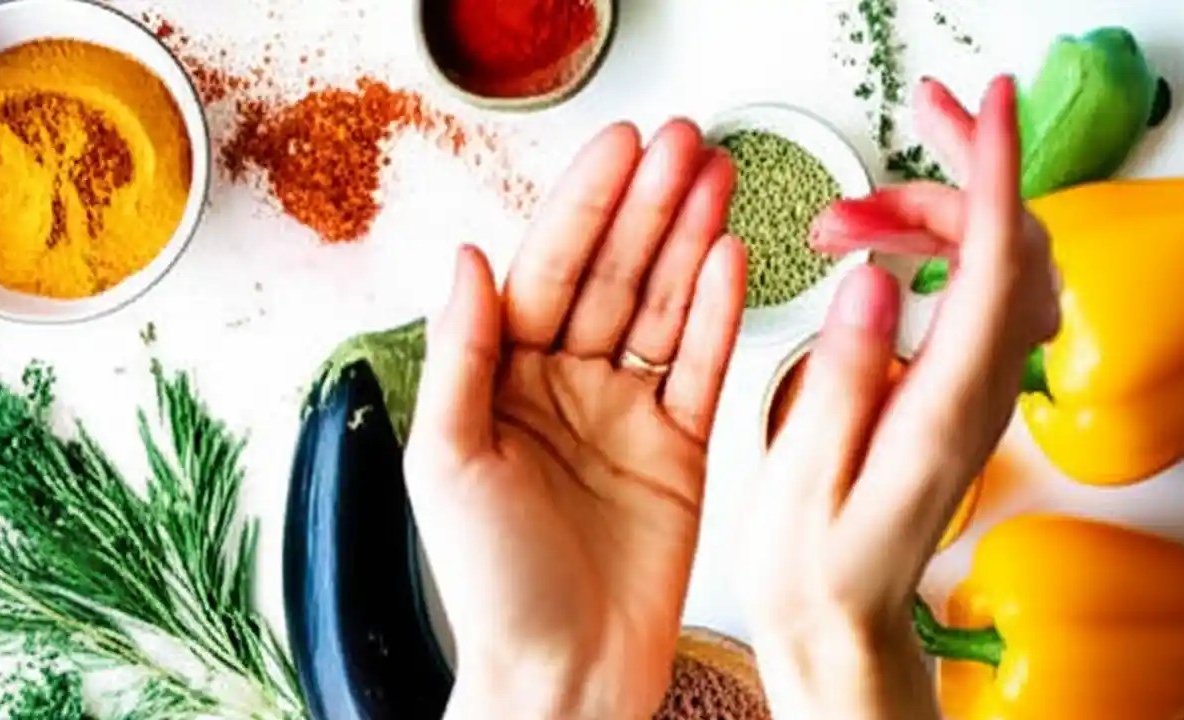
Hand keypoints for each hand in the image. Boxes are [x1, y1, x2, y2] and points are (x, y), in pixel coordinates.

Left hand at [405, 120, 745, 718]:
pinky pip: (704, 368)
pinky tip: (733, 260)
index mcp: (503, 381)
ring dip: (689, 243)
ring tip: (717, 178)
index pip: (548, 270)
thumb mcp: (449, 460)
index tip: (619, 150)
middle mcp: (565, 387)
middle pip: (613, 276)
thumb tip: (465, 256)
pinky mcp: (680, 450)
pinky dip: (721, 315)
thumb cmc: (493, 585)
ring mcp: (626, 414)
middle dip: (647, 207)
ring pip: (663, 309)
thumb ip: (462, 352)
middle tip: (684, 144)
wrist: (565, 675)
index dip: (584, 206)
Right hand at [741, 76, 1060, 719]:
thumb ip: (844, 380)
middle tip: (899, 135)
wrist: (840, 626)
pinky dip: (938, 248)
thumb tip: (875, 281)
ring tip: (847, 217)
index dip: (990, 177)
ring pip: (997, 266)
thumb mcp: (803, 481)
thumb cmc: (812, 572)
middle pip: (1010, 251)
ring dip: (937, 211)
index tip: (979, 108)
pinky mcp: (957, 392)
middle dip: (961, 172)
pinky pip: (977, 295)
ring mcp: (975, 394)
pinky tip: (879, 253)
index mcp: (939, 414)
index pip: (992, 272)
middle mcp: (976, 397)